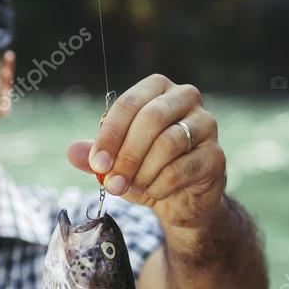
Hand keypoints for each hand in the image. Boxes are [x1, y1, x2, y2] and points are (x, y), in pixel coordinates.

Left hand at [67, 74, 226, 229]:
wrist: (181, 199)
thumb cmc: (147, 169)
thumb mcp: (116, 161)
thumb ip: (95, 154)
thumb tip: (72, 152)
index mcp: (157, 88)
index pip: (129, 103)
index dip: (110, 135)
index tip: (96, 164)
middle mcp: (186, 98)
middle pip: (151, 118)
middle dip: (126, 154)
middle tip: (111, 182)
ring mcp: (206, 124)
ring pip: (168, 143)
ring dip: (142, 172)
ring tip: (130, 188)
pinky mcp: (216, 155)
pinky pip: (181, 168)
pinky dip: (159, 185)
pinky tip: (152, 193)